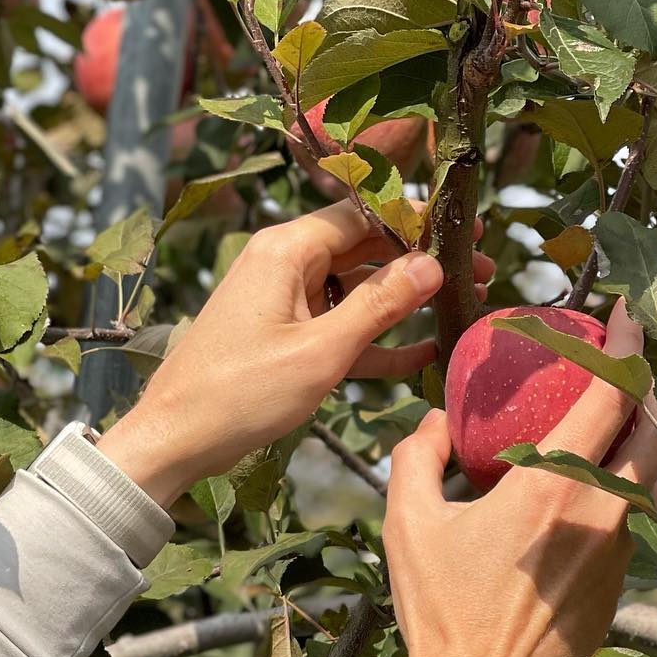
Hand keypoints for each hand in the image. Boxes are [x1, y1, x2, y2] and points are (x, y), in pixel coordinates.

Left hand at [97, 203, 490, 506]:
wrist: (176, 440)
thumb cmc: (240, 393)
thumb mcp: (322, 351)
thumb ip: (380, 306)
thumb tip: (432, 265)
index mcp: (287, 250)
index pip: (366, 216)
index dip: (420, 221)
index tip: (468, 230)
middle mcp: (286, 263)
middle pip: (366, 249)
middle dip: (422, 262)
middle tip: (480, 271)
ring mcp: (285, 300)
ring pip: (358, 290)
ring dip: (406, 302)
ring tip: (464, 307)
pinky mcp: (286, 336)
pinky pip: (341, 327)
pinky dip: (378, 340)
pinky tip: (425, 353)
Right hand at [384, 301, 656, 656]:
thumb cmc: (442, 613)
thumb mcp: (409, 524)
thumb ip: (417, 456)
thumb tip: (434, 420)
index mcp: (553, 486)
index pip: (611, 393)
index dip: (626, 343)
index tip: (627, 312)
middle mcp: (602, 511)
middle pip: (656, 429)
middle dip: (649, 389)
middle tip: (625, 366)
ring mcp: (621, 551)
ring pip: (655, 477)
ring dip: (642, 444)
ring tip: (613, 426)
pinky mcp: (623, 585)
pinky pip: (637, 521)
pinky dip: (627, 493)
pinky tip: (594, 494)